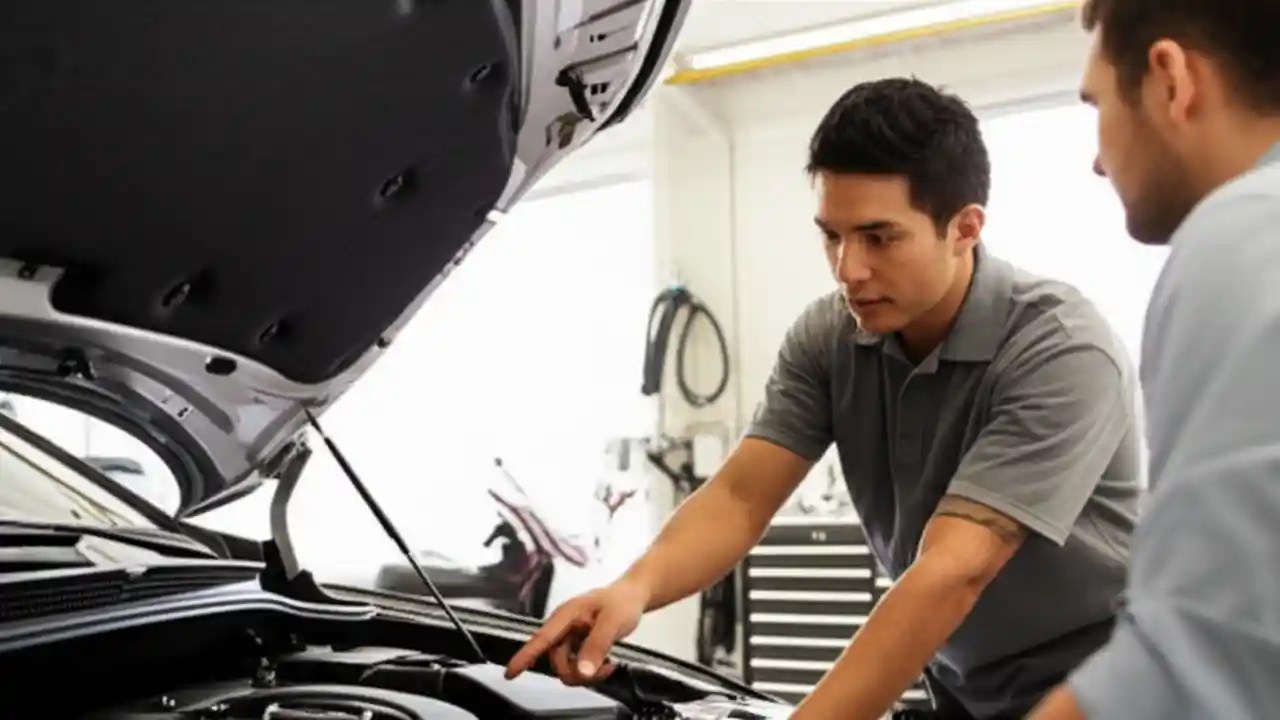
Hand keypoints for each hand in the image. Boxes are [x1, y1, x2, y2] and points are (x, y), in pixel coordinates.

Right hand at [504, 577, 649, 684]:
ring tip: (608, 663)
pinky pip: (577, 666)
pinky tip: (606, 661)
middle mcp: (563, 627)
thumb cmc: (621, 602)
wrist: (633, 596)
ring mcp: (571, 637)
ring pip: (567, 667)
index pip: (540, 639)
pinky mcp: (579, 644)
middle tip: (603, 667)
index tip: (510, 673)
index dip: (524, 656)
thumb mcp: (612, 622)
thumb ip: (596, 646)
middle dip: (577, 672)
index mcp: (565, 616)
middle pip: (556, 662)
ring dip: (586, 672)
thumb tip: (583, 671)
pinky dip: (591, 669)